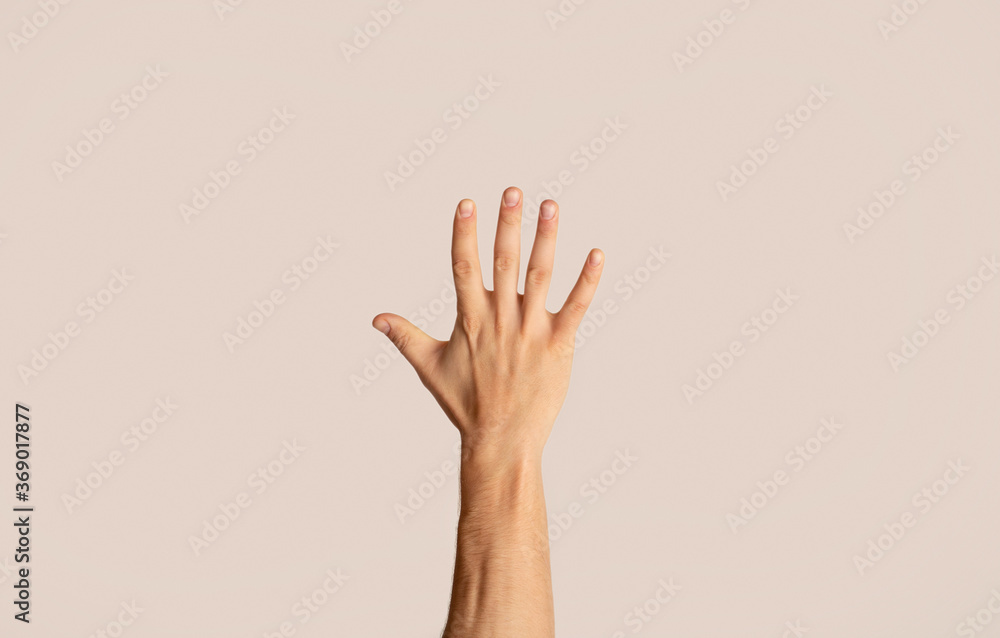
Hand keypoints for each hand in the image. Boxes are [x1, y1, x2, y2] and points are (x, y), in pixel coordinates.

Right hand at [372, 187, 603, 461]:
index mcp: (470, 319)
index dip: (465, 233)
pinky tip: (597, 254)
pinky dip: (587, 281)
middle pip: (504, 262)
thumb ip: (404, 336)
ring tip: (550, 205)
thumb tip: (376, 318)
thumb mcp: (429, 367)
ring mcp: (530, 331)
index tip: (467, 202)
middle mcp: (500, 319)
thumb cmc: (465, 404)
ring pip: (540, 276)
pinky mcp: (558, 345)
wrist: (500, 440)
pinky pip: (575, 308)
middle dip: (507, 224)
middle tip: (513, 191)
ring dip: (546, 239)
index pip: (464, 266)